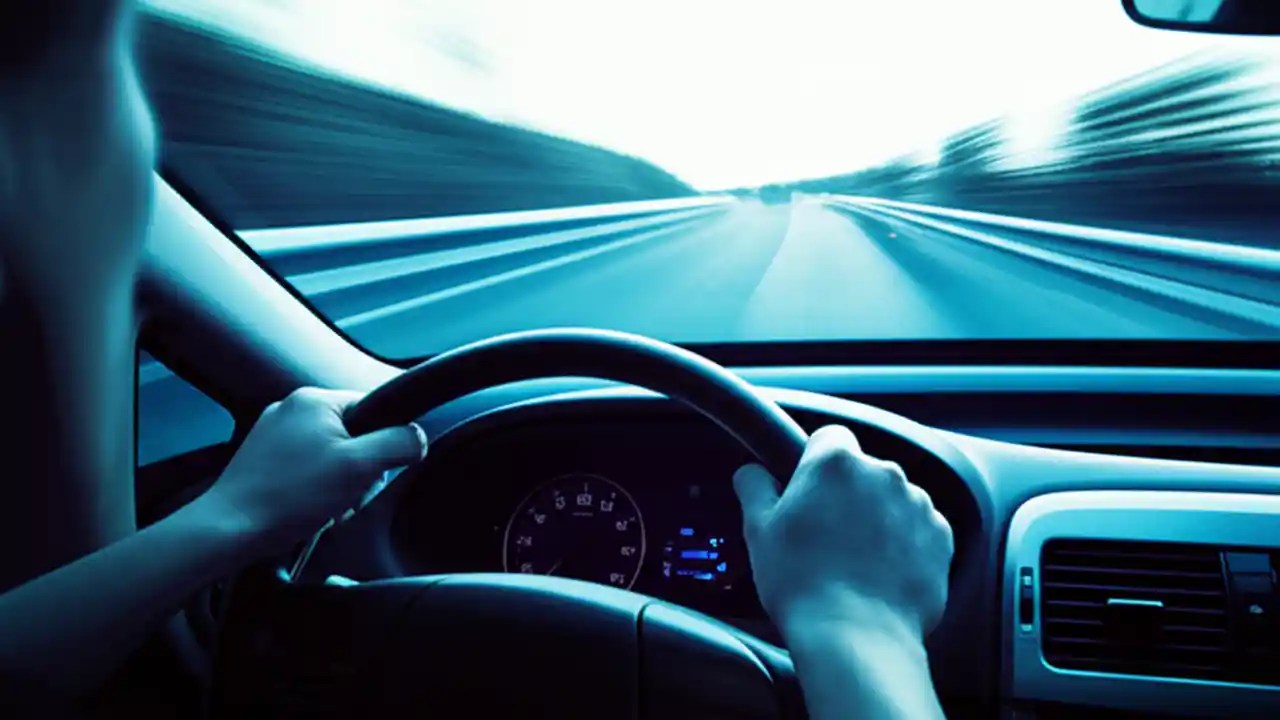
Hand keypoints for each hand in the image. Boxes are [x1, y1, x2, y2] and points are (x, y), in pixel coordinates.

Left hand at [199, 388, 427, 552]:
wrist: (231, 529)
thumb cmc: (287, 498)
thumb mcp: (359, 467)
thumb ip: (398, 444)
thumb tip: (417, 437)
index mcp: (314, 400)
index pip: (374, 410)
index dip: (385, 444)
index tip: (374, 472)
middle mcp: (292, 409)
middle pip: (355, 435)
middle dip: (360, 470)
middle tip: (347, 494)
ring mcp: (274, 435)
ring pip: (332, 455)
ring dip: (339, 484)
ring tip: (325, 505)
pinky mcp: (264, 460)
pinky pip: (308, 469)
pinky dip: (316, 490)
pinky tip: (308, 509)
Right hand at [733, 425, 952, 640]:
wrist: (856, 636)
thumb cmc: (803, 583)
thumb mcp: (759, 531)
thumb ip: (755, 488)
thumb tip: (752, 473)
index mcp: (835, 462)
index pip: (828, 437)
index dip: (815, 462)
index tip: (809, 490)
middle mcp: (883, 473)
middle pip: (862, 469)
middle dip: (848, 493)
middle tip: (826, 534)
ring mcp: (917, 504)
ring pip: (892, 498)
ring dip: (878, 517)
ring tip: (855, 559)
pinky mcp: (941, 536)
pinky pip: (919, 528)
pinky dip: (905, 543)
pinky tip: (882, 571)